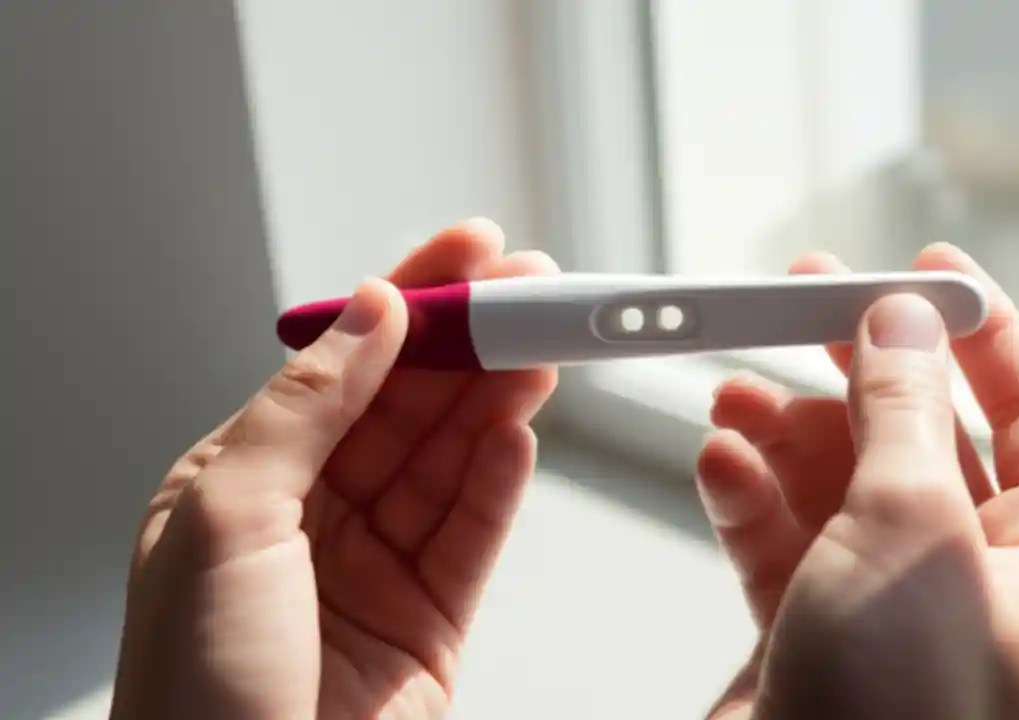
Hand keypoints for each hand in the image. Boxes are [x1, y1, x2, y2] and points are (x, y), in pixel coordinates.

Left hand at [110, 220, 557, 719]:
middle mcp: (312, 519)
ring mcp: (376, 569)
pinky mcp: (432, 620)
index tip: (468, 255)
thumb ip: (306, 409)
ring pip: (451, 461)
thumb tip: (368, 314)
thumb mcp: (228, 519)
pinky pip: (475, 531)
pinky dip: (503, 479)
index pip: (339, 368)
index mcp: (243, 484)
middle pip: (409, 407)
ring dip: (499, 399)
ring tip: (546, 347)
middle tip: (531, 293)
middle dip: (471, 344)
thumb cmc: (194, 698)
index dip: (407, 302)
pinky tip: (523, 429)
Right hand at [696, 244, 1018, 719]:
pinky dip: (750, 494)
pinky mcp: (812, 627)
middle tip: (802, 301)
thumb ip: (904, 410)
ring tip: (733, 393)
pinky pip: (786, 534)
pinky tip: (719, 464)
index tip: (926, 271)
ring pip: (841, 480)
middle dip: (858, 371)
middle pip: (922, 438)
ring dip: (784, 430)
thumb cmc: (885, 715)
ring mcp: (888, 606)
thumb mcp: (909, 526)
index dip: (984, 335)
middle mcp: (977, 585)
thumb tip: (898, 319)